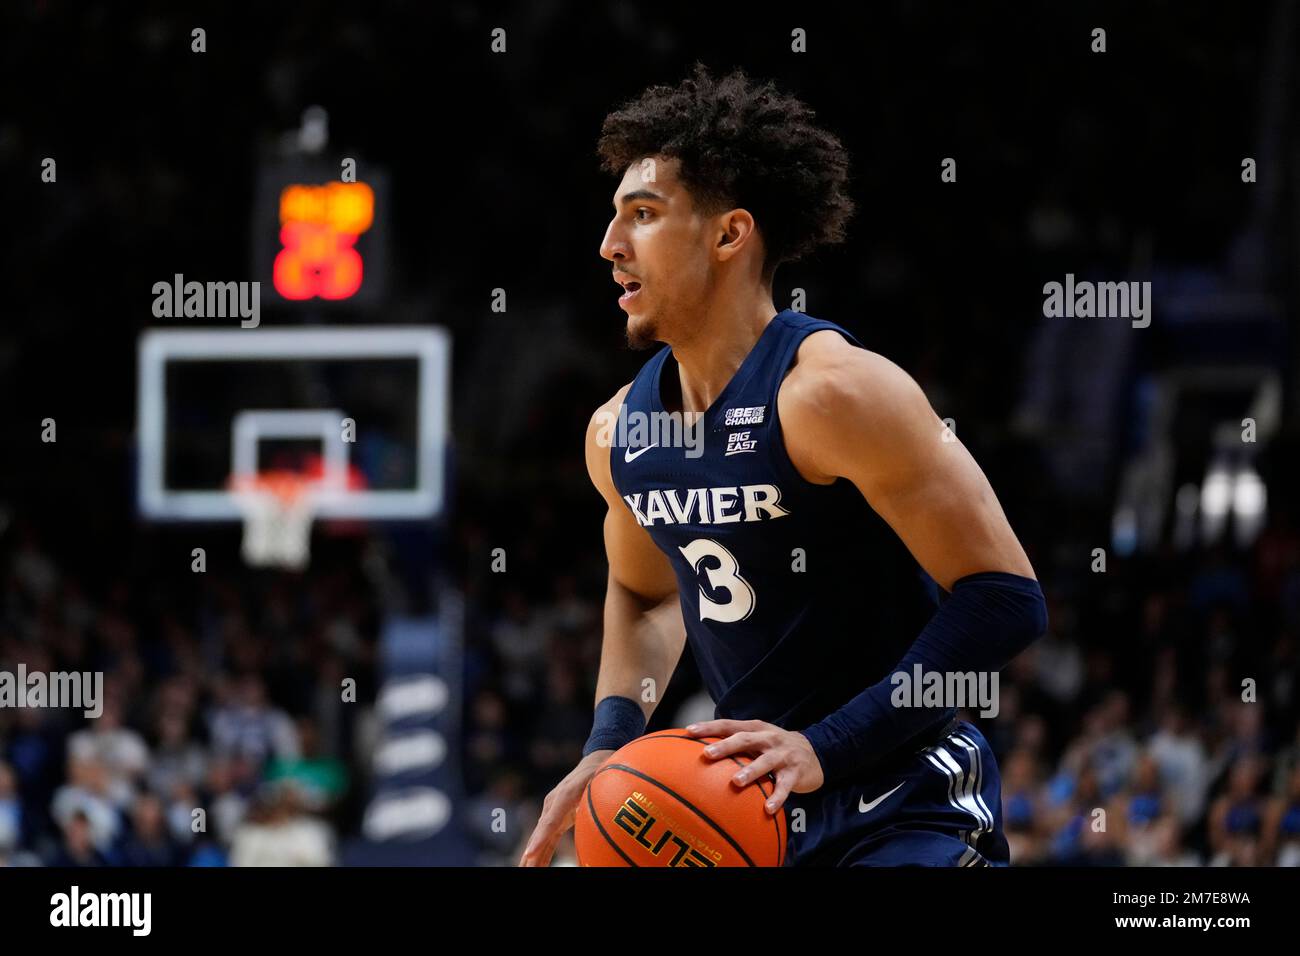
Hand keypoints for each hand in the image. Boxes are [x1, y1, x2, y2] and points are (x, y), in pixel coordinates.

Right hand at [518, 749, 613, 866]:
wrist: (593, 763)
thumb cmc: (599, 772)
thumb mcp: (599, 780)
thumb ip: (593, 794)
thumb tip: (589, 813)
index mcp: (564, 796)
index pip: (550, 821)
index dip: (540, 838)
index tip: (530, 853)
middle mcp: (553, 804)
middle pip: (540, 832)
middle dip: (531, 852)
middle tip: (524, 868)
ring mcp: (552, 811)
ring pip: (540, 837)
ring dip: (532, 855)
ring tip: (524, 870)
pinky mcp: (556, 818)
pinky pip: (547, 838)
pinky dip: (541, 851)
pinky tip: (535, 864)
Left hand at [685, 719, 824, 813]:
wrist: (815, 752)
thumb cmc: (775, 747)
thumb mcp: (758, 739)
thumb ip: (735, 743)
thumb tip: (700, 752)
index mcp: (755, 729)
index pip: (728, 725)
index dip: (709, 727)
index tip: (690, 732)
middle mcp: (768, 738)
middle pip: (744, 739)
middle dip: (725, 746)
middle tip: (707, 754)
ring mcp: (782, 755)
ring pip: (765, 762)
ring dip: (750, 771)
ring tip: (736, 782)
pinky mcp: (795, 772)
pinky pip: (785, 786)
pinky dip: (777, 797)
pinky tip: (768, 809)